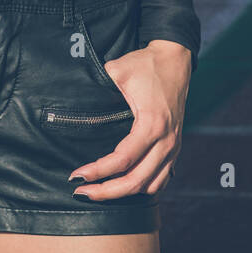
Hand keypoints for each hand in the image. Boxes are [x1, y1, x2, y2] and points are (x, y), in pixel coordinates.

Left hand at [68, 40, 191, 199]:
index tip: (77, 176)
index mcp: (152, 124)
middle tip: (82, 192)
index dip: (98, 171)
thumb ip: (98, 85)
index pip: (122, 160)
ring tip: (99, 191)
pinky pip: (162, 179)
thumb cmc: (145, 63)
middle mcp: (166, 140)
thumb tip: (76, 101)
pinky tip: (124, 186)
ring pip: (150, 186)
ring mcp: (173, 146)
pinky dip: (143, 188)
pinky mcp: (175, 146)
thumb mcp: (117, 70)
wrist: (174, 59)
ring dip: (124, 193)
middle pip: (136, 181)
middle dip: (107, 192)